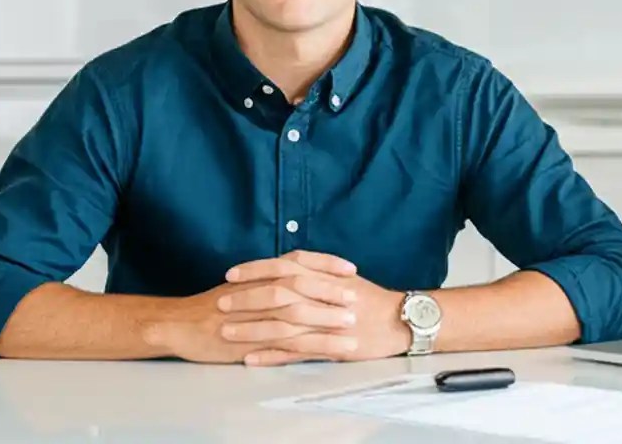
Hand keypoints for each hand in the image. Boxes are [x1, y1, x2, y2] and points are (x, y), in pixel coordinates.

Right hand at [143, 251, 359, 364]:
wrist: (179, 324)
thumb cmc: (211, 306)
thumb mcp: (242, 286)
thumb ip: (268, 281)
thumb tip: (297, 276)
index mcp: (260, 276)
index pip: (299, 263)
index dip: (326, 264)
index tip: (350, 268)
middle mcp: (260, 292)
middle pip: (302, 287)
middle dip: (331, 291)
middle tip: (356, 297)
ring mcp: (256, 318)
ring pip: (298, 316)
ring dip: (327, 320)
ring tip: (352, 325)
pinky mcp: (253, 342)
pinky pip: (288, 345)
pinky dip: (313, 347)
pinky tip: (332, 352)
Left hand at [217, 250, 412, 365]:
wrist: (400, 320)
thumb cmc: (372, 299)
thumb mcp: (343, 277)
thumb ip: (316, 269)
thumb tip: (288, 264)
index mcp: (325, 275)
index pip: (284, 266)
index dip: (255, 269)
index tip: (232, 274)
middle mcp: (323, 295)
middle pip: (278, 293)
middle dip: (246, 297)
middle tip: (221, 301)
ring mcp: (326, 321)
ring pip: (282, 323)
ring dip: (252, 328)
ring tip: (227, 332)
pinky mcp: (330, 345)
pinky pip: (295, 351)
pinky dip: (271, 355)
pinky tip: (251, 358)